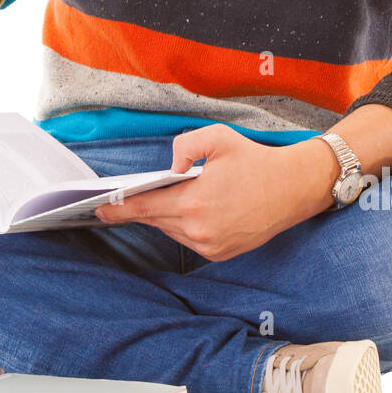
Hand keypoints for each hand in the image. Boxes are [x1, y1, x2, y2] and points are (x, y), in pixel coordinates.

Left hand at [95, 123, 334, 260]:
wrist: (293, 189)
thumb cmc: (255, 161)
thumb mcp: (218, 138)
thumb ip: (185, 146)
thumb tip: (170, 167)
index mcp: (194, 202)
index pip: (145, 208)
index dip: (118, 209)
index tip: (98, 210)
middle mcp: (199, 230)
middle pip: (157, 220)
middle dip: (142, 208)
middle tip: (123, 200)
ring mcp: (211, 246)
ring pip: (173, 231)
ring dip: (166, 216)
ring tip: (164, 199)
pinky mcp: (221, 254)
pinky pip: (190, 239)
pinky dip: (184, 225)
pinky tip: (190, 210)